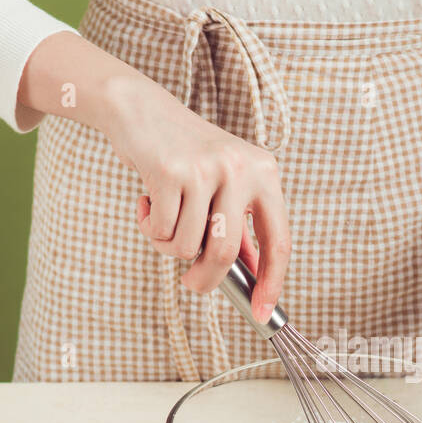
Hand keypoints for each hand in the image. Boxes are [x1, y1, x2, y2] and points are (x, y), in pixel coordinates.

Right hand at [18, 32, 290, 321]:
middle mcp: (242, 169)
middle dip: (205, 280)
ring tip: (163, 217)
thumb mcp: (224, 184)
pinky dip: (151, 228)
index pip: (280, 242)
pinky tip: (147, 201)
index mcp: (265, 173)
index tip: (261, 313)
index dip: (272, 283)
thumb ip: (240, 228)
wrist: (141, 110)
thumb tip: (253, 278)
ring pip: (188, 247)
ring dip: (168, 245)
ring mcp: (208, 169)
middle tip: (191, 282)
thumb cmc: (185, 155)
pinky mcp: (172, 172)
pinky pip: (162, 231)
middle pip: (226, 255)